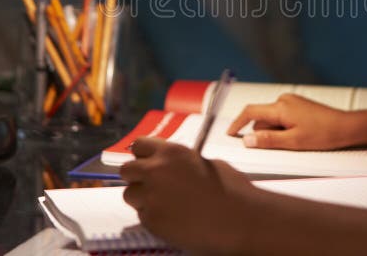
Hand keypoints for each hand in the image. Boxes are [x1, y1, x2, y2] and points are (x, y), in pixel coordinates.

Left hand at [121, 137, 256, 253]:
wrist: (239, 220)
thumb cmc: (231, 191)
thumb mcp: (206, 163)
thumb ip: (181, 163)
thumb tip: (173, 167)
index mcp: (171, 152)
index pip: (139, 145)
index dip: (142, 156)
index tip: (146, 162)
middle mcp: (156, 171)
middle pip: (126, 170)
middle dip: (136, 177)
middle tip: (151, 186)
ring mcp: (151, 197)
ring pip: (130, 195)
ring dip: (142, 199)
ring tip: (166, 205)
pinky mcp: (152, 221)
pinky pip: (142, 216)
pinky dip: (153, 218)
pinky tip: (173, 219)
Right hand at [226, 93, 349, 149]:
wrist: (345, 127)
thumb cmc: (324, 133)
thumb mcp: (293, 142)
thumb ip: (268, 141)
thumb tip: (247, 140)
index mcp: (280, 107)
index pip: (250, 112)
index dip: (237, 123)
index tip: (230, 133)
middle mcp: (284, 100)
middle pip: (261, 118)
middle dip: (264, 133)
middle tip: (283, 144)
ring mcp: (291, 101)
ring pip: (272, 119)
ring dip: (275, 131)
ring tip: (296, 140)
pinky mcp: (298, 105)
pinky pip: (282, 117)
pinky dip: (283, 127)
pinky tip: (298, 135)